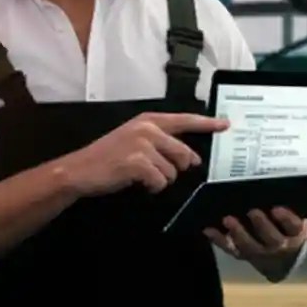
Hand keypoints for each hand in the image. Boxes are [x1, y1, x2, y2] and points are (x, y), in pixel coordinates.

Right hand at [61, 112, 228, 196]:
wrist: (80, 170)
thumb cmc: (108, 157)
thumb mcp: (134, 140)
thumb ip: (161, 142)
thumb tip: (190, 156)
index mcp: (148, 120)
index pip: (185, 120)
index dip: (208, 123)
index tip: (226, 124)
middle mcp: (147, 128)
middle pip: (185, 153)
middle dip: (177, 168)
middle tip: (155, 171)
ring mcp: (142, 144)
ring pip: (173, 171)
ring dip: (160, 179)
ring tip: (140, 176)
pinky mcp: (137, 162)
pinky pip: (160, 181)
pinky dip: (151, 187)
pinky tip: (136, 182)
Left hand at [204, 205, 306, 277]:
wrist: (282, 252)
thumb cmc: (293, 222)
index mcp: (296, 234)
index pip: (294, 228)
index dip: (287, 219)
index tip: (278, 207)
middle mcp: (278, 246)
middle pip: (271, 239)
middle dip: (261, 225)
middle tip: (251, 209)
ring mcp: (258, 251)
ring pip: (248, 247)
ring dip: (238, 234)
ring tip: (228, 218)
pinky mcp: (241, 253)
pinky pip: (228, 248)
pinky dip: (218, 239)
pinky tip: (208, 227)